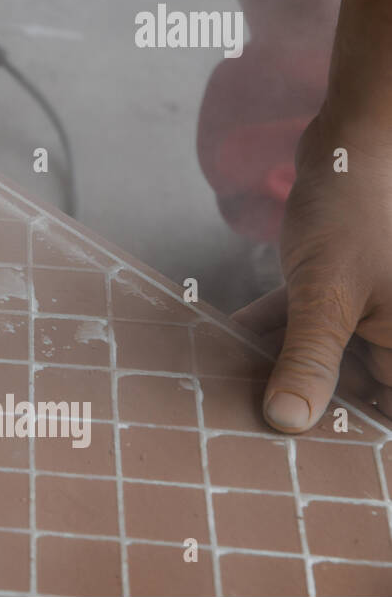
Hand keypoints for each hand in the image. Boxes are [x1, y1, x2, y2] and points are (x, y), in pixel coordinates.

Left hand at [233, 105, 391, 431]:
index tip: (294, 459)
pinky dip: (272, 328)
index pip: (386, 412)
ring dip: (276, 366)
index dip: (346, 437)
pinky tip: (224, 340)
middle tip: (241, 429)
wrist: (357, 136)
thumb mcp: (327, 293)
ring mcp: (374, 308)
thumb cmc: (358, 209)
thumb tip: (288, 423)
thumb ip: (310, 360)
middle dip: (301, 403)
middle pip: (353, 388)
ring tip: (222, 390)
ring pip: (324, 353)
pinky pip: (308, 320)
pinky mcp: (342, 285)